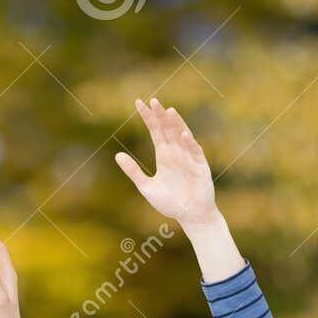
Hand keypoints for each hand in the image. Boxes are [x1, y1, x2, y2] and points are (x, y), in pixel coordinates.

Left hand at [114, 98, 218, 227]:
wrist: (190, 216)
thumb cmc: (170, 202)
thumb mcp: (146, 187)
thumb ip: (133, 171)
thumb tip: (117, 155)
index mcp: (164, 156)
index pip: (155, 131)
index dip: (148, 118)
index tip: (139, 103)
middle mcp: (177, 153)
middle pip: (168, 130)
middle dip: (161, 116)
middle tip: (153, 101)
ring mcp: (189, 158)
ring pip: (182, 137)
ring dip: (176, 124)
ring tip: (169, 111)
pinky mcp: (200, 167)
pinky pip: (195, 153)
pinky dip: (189, 144)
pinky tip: (183, 135)